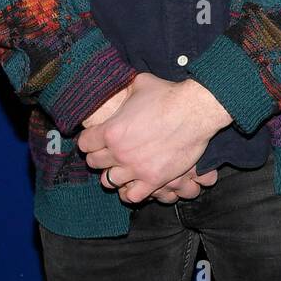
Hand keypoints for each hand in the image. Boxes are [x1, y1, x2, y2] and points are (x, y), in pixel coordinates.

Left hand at [77, 73, 230, 203]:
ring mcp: (136, 168)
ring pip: (108, 181)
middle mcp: (119, 152)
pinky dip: (130, 191)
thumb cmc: (168, 96)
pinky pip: (132, 196)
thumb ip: (123, 90)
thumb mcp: (139, 84)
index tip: (97, 138)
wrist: (195, 111)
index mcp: (111, 130)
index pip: (84, 143)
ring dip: (113, 173)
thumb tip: (117, 84)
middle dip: (100, 156)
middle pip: (94, 163)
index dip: (90, 139)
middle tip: (110, 151)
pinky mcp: (154, 179)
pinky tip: (135, 182)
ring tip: (122, 167)